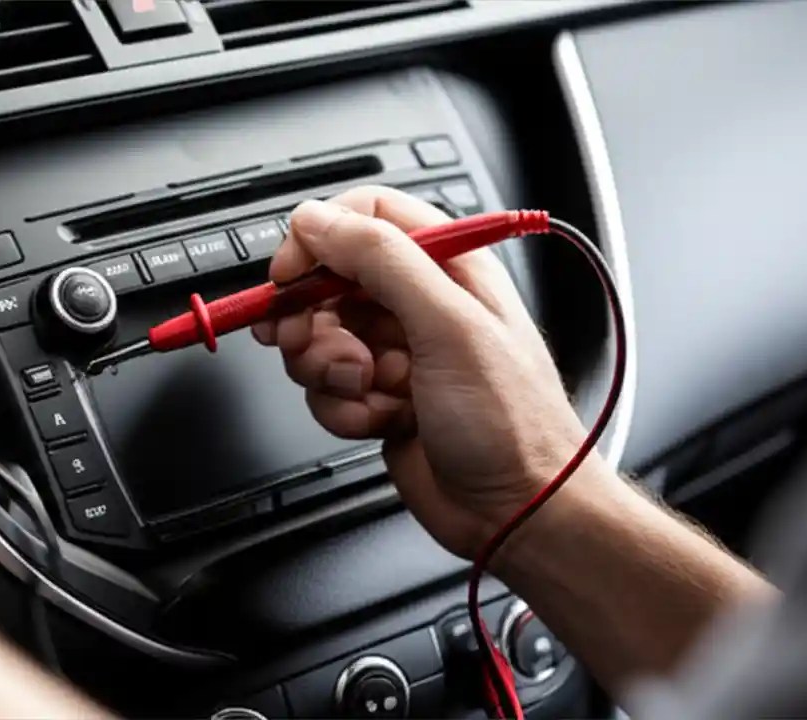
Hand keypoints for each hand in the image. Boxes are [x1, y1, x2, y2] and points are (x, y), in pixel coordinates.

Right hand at [253, 186, 596, 557]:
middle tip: (314, 346)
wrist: (517, 511)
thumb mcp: (448, 325)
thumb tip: (319, 220)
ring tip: (369, 392)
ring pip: (317, 338)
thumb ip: (382, 260)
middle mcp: (418, 302)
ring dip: (328, 371)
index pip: (365, 216)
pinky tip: (381, 421)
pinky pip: (326, 388)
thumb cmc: (510, 421)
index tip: (289, 275)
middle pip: (327, 280)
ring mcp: (395, 351)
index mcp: (447, 265)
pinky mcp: (377, 397)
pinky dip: (342, 409)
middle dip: (311, 318)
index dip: (318, 238)